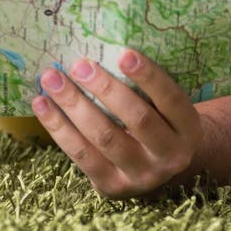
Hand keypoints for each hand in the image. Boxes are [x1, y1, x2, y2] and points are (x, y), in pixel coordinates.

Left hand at [32, 49, 202, 198]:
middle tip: (80, 64)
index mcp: (188, 128)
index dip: (149, 76)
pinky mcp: (112, 186)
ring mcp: (141, 175)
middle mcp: (170, 155)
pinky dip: (59, 128)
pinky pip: (82, 155)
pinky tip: (42, 104)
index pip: (171, 99)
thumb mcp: (165, 105)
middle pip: (137, 119)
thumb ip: (147, 85)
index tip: (124, 53)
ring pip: (105, 137)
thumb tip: (106, 44)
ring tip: (53, 79)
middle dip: (106, 89)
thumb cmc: (158, 119)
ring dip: (74, 105)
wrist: (158, 168)